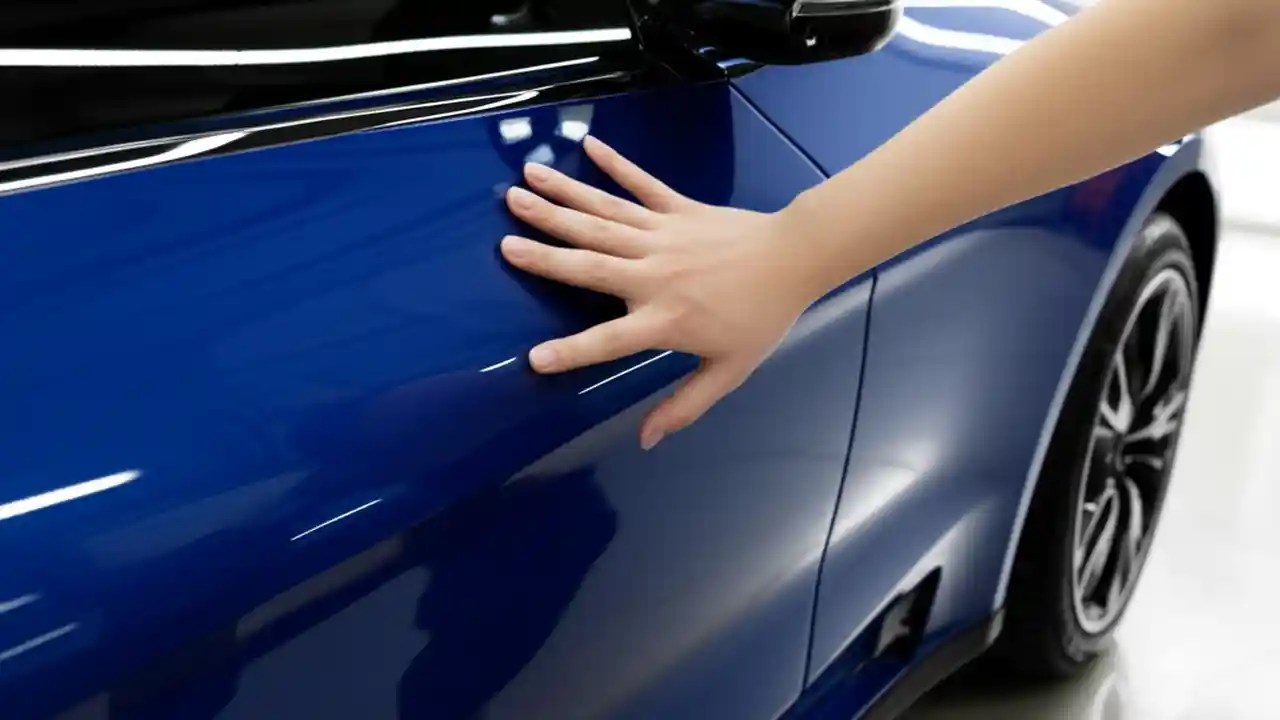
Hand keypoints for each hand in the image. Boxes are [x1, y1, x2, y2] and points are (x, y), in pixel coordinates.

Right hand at [501, 136, 819, 449]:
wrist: (795, 259)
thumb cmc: (761, 318)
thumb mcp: (728, 371)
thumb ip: (684, 405)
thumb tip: (647, 440)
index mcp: (664, 320)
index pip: (609, 341)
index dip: (572, 353)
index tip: (533, 359)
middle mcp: (654, 275)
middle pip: (590, 264)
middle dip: (545, 253)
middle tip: (504, 240)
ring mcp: (663, 236)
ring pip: (603, 218)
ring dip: (561, 200)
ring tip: (522, 184)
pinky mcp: (677, 209)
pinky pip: (641, 186)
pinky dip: (615, 165)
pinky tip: (586, 147)